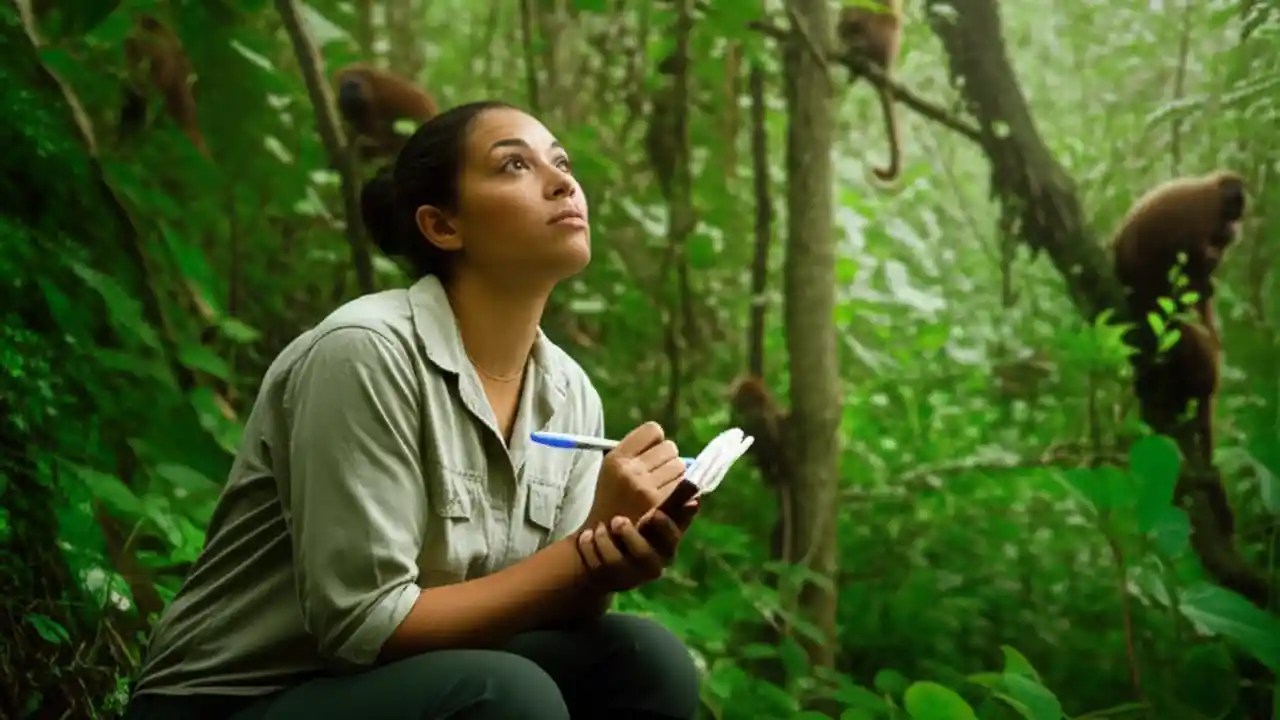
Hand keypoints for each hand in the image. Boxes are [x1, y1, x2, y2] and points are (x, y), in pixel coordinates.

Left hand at [575, 501, 698, 592]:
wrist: (611, 558)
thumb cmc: (640, 531)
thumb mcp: (659, 520)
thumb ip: (674, 507)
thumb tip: (695, 496)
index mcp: (667, 546)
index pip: (672, 538)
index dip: (664, 526)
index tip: (653, 513)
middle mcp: (651, 564)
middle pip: (644, 555)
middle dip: (631, 536)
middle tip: (618, 519)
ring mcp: (628, 574)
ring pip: (617, 563)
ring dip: (606, 542)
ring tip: (599, 527)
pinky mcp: (607, 579)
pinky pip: (596, 566)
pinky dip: (589, 549)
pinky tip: (585, 535)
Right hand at [585, 421, 685, 526]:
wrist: (608, 539)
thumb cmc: (615, 498)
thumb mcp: (613, 469)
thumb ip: (638, 451)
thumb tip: (671, 446)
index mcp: (617, 458)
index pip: (653, 430)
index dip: (655, 441)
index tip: (650, 453)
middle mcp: (631, 472)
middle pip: (670, 447)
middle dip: (667, 459)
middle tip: (656, 474)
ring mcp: (646, 489)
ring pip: (681, 466)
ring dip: (676, 475)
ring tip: (661, 487)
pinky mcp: (661, 506)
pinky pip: (685, 486)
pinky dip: (682, 491)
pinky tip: (669, 499)